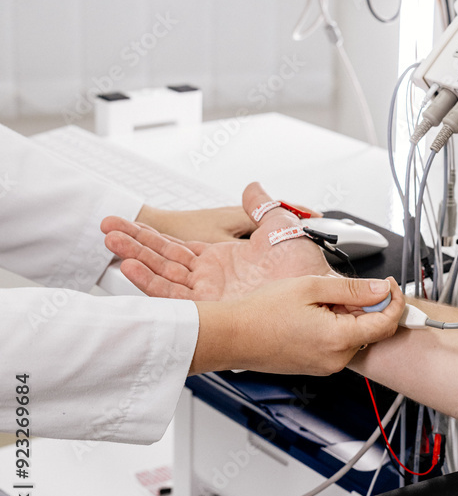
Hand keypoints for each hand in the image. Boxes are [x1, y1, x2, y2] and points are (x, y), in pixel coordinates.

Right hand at [102, 182, 333, 300]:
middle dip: (134, 241)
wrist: (313, 301)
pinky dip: (150, 280)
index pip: (178, 246)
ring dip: (136, 253)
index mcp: (221, 261)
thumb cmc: (301, 273)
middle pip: (162, 257)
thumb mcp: (281, 230)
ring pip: (162, 271)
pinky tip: (130, 267)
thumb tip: (252, 187)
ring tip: (110, 238)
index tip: (129, 222)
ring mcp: (205, 294)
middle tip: (107, 226)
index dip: (153, 235)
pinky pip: (172, 294)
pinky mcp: (207, 308)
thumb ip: (262, 207)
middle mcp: (208, 280)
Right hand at [192, 275, 404, 374]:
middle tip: (347, 286)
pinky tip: (315, 313)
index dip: (393, 301)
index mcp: (338, 340)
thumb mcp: (311, 287)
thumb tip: (380, 289)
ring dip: (350, 316)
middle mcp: (336, 359)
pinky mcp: (316, 366)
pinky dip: (337, 326)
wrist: (232, 335)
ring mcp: (326, 366)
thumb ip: (351, 289)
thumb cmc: (262, 312)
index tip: (389, 284)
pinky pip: (338, 345)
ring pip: (355, 337)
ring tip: (322, 299)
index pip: (386, 324)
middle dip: (368, 306)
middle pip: (372, 331)